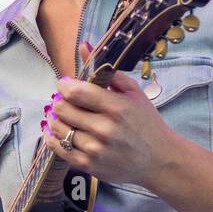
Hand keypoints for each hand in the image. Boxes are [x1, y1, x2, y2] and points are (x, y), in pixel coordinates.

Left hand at [39, 40, 182, 189]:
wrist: (159, 160)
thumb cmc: (146, 123)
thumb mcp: (133, 92)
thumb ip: (107, 70)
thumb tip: (83, 46)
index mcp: (117, 107)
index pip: (75, 92)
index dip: (64, 85)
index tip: (66, 84)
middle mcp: (104, 129)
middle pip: (62, 109)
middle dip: (59, 101)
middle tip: (64, 100)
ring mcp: (95, 149)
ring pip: (58, 128)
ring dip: (55, 119)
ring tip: (62, 114)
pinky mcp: (88, 165)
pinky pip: (59, 148)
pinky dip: (53, 137)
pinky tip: (57, 131)